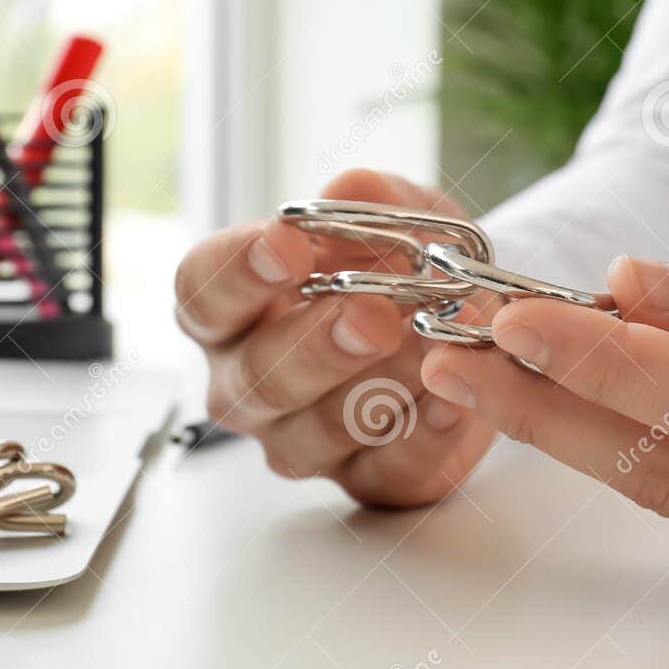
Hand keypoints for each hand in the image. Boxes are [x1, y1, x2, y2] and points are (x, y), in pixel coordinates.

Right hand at [174, 168, 494, 506]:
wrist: (467, 318)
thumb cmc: (404, 264)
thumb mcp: (402, 215)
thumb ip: (378, 200)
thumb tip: (355, 188)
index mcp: (234, 311)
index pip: (202, 294)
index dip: (238, 271)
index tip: (287, 242)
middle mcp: (251, 382)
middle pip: (254, 380)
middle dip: (315, 345)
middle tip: (371, 313)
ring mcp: (302, 440)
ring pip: (313, 434)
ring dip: (375, 389)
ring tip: (426, 345)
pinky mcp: (368, 479)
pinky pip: (385, 475)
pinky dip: (423, 438)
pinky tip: (454, 401)